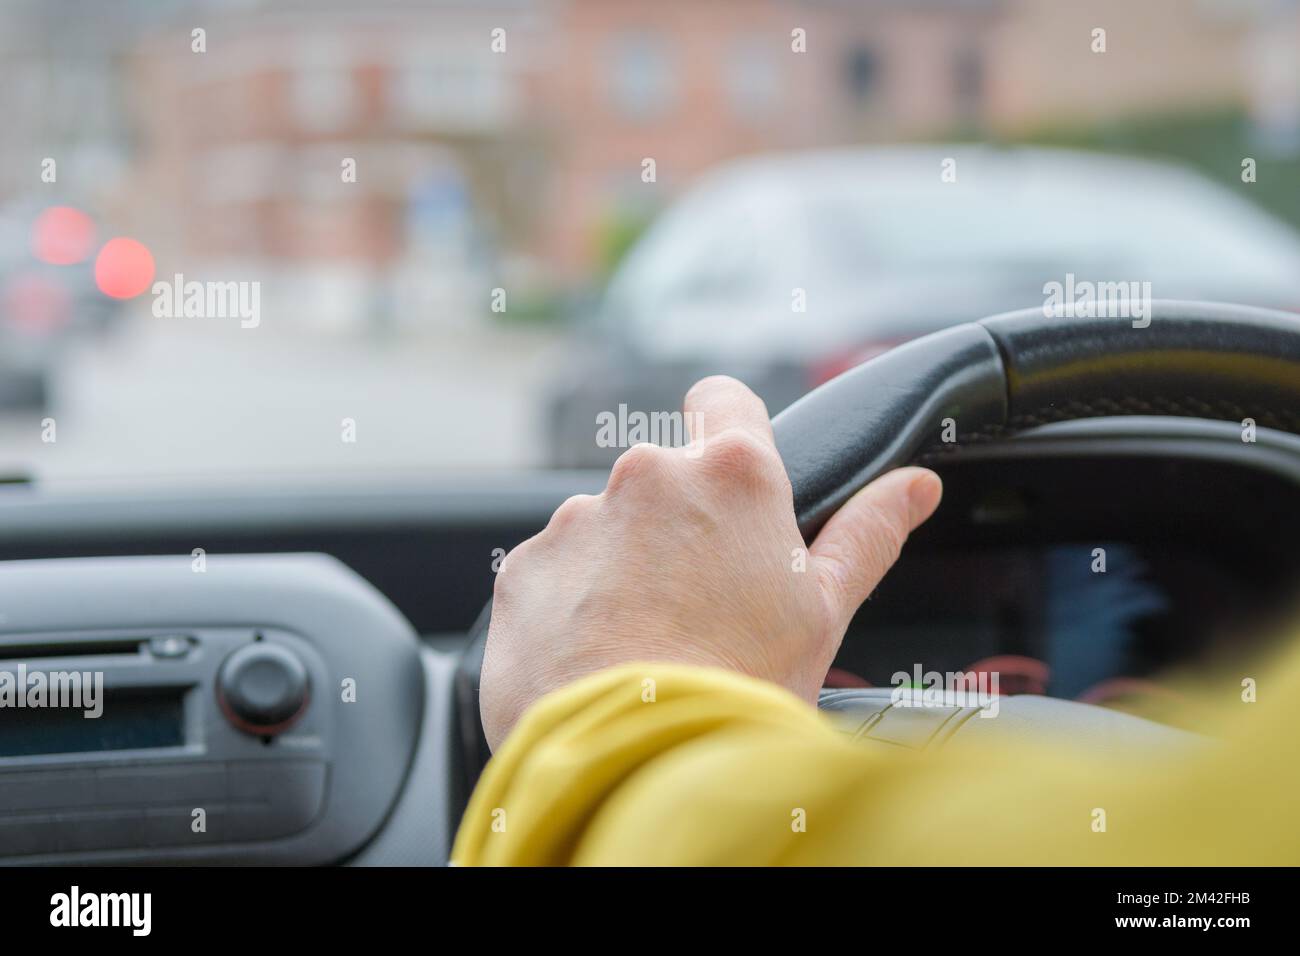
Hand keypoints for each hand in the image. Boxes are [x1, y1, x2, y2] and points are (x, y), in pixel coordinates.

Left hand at [479, 375, 942, 750]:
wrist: (637, 760)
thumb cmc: (741, 686)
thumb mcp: (824, 610)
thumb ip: (868, 533)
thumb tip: (915, 486)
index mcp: (731, 474)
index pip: (724, 400)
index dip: (728, 428)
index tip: (730, 468)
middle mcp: (647, 477)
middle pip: (664, 480)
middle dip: (679, 526)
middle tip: (702, 602)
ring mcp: (577, 521)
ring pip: (606, 529)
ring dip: (623, 568)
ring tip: (646, 643)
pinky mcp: (525, 568)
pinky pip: (555, 573)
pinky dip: (573, 605)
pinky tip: (599, 657)